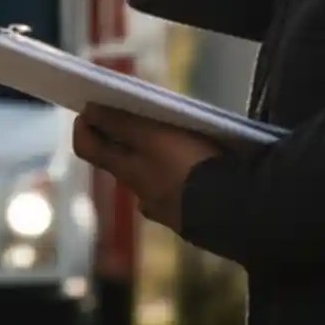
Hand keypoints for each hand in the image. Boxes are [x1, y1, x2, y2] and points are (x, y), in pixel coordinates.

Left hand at [73, 105, 221, 231]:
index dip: (84, 126)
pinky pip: (180, 190)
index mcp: (128, 173)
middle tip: (139, 112)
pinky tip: (204, 163)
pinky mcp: (194, 218)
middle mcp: (141, 194)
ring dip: (157, 155)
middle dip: (125, 136)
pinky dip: (183, 174)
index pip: (87, 148)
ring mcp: (167, 210)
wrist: (239, 211)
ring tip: (180, 134)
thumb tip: (89, 112)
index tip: (91, 106)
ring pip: (152, 176)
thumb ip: (121, 124)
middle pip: (121, 160)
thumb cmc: (192, 166)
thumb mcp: (156, 136)